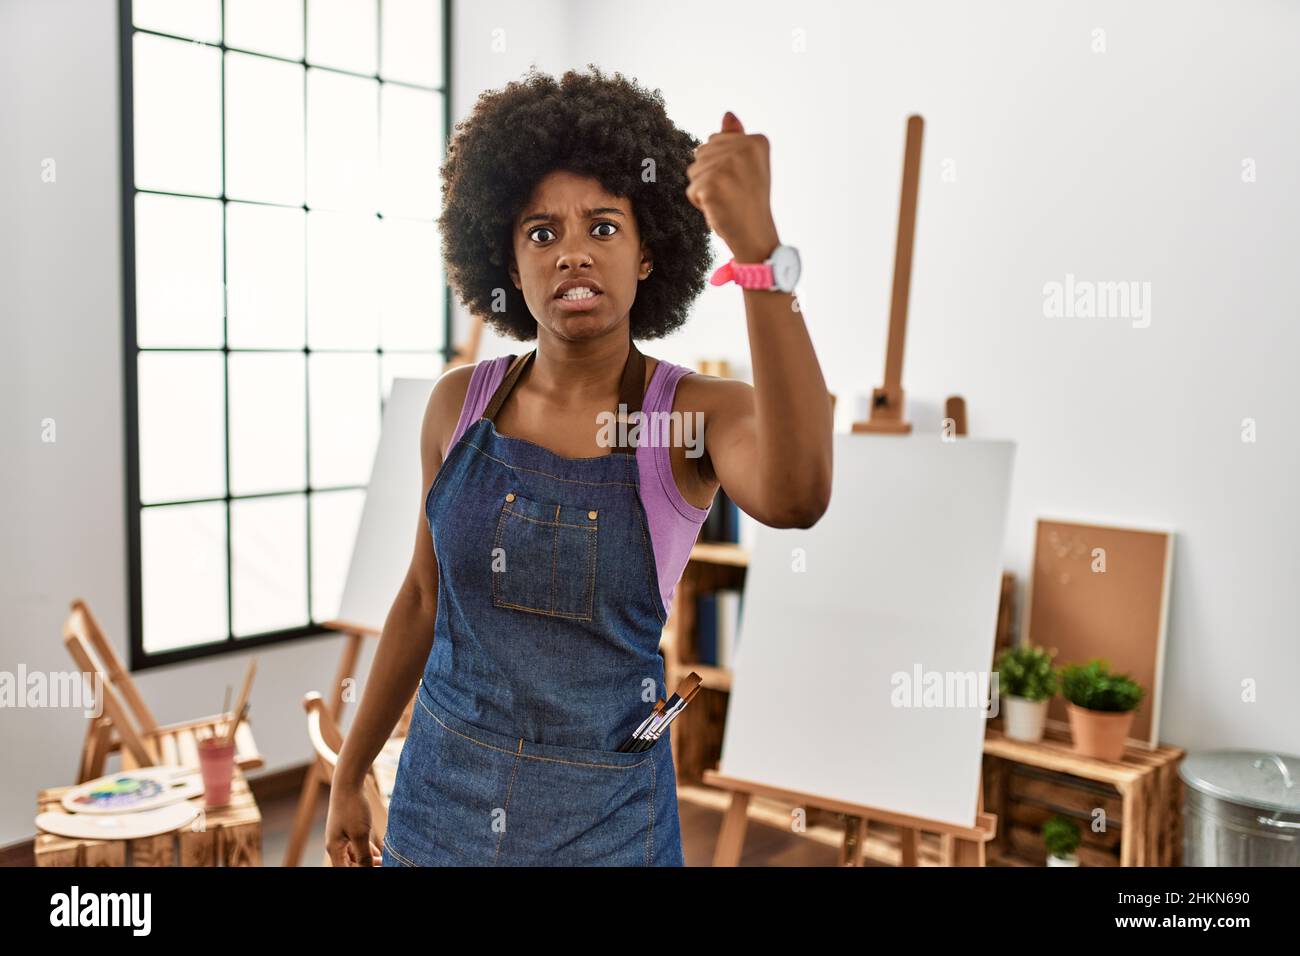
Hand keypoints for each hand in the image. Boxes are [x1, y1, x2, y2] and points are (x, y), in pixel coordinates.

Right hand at [325, 780, 382, 865]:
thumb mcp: (360, 834)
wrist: (348, 782)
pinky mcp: (349, 828)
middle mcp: (336, 845)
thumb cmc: (352, 807)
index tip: (375, 868)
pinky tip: (379, 853)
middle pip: (350, 865)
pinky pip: (358, 845)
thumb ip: (364, 856)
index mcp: (334, 849)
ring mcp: (342, 836)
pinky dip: (368, 850)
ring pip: (355, 856)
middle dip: (365, 866)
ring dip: (368, 860)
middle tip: (382, 865)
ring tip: (383, 862)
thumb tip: (367, 869)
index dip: (360, 872)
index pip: (345, 870)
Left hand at [685, 111, 780, 262]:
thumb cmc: (750, 202)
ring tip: (725, 200)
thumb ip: (736, 139)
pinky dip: (700, 203)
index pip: (715, 141)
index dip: (721, 165)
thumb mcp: (748, 166)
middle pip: (701, 153)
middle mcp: (744, 148)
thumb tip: (728, 114)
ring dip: (703, 189)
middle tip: (732, 192)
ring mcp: (727, 166)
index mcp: (757, 141)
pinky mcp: (711, 185)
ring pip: (693, 170)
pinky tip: (719, 209)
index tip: (741, 180)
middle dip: (709, 175)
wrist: (755, 235)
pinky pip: (691, 189)